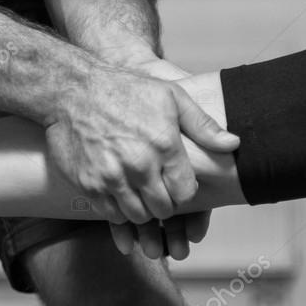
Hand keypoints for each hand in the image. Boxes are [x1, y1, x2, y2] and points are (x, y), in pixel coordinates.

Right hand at [107, 56, 214, 258]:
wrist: (72, 90)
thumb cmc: (124, 90)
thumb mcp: (170, 97)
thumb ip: (203, 125)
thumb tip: (233, 145)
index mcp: (164, 145)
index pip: (186, 193)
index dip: (183, 191)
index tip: (174, 183)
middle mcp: (139, 165)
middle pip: (163, 209)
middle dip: (164, 204)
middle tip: (155, 190)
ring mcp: (111, 177)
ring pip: (137, 216)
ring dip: (141, 209)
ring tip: (137, 192)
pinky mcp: (88, 184)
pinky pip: (111, 214)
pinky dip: (117, 210)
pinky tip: (118, 193)